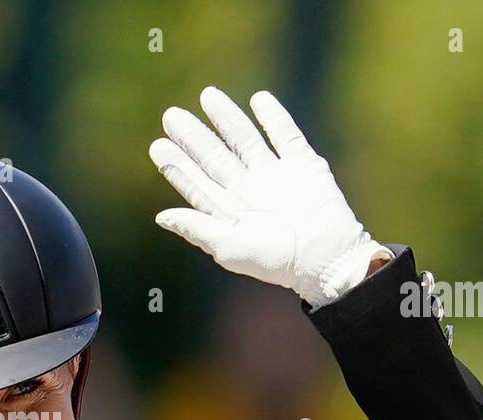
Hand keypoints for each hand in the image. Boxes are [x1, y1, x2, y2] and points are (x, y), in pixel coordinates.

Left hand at [150, 87, 389, 307]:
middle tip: (171, 115)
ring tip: (208, 96)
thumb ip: (196, 229)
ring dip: (227, 118)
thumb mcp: (229, 248)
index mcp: (229, 211)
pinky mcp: (303, 165)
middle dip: (194, 136)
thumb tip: (161, 217)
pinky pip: (286, 135)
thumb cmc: (274, 260)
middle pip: (215, 157)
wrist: (325, 257)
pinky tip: (259, 100)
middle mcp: (248, 191)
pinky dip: (273, 118)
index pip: (197, 183)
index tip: (158, 146)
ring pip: (245, 139)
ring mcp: (275, 176)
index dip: (178, 166)